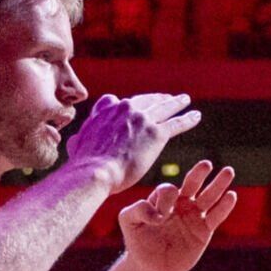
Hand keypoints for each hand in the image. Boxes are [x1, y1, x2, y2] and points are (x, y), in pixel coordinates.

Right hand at [67, 92, 201, 192]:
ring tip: (185, 100)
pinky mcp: (156, 133)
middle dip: (156, 99)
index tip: (131, 105)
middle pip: (145, 100)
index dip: (126, 105)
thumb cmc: (84, 165)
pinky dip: (188, 119)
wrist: (95, 172)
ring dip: (176, 103)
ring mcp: (141, 119)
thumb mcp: (77, 146)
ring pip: (164, 107)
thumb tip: (73, 142)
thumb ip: (79, 140)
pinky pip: (176, 123)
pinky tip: (197, 116)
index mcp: (105, 111)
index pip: (117, 101)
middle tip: (166, 98)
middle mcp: (124, 109)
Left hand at [119, 160, 236, 270]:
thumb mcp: (128, 221)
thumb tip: (157, 212)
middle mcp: (180, 204)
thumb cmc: (137, 242)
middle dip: (199, 174)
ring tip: (228, 171)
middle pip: (193, 184)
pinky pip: (216, 217)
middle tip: (206, 164)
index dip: (165, 200)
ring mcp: (194, 217)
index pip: (169, 190)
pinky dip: (224, 207)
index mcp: (163, 199)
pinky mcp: (204, 231)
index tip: (159, 218)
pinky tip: (231, 196)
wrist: (149, 267)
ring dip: (218, 184)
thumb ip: (137, 208)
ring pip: (209, 197)